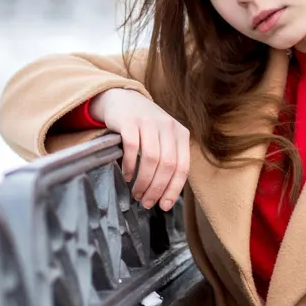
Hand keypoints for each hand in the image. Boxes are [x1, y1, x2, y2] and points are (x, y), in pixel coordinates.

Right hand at [91, 88, 190, 210]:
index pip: (182, 167)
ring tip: (136, 193)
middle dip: (157, 189)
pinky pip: (132, 148)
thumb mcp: (163, 138)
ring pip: (151, 159)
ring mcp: (149, 122)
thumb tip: (167, 193)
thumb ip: (169, 159)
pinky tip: (127, 175)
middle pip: (167, 165)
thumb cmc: (144, 127)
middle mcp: (168, 126)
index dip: (173, 189)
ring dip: (143, 181)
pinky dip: (130, 166)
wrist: (122, 100)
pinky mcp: (130, 121)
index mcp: (181, 134)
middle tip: (146, 202)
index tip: (164, 205)